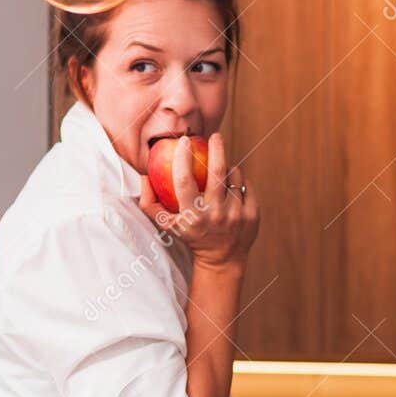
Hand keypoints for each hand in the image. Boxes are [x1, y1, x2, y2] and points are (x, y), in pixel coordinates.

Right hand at [137, 132, 258, 271]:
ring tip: (222, 170)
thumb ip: (150, 202)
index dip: (182, 158)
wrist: (222, 260)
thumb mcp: (166, 225)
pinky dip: (238, 180)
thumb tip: (144, 176)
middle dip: (216, 147)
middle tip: (214, 136)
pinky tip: (233, 183)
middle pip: (217, 172)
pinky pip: (245, 185)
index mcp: (192, 217)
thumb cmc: (191, 236)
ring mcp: (236, 215)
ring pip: (234, 175)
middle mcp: (215, 215)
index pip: (184, 181)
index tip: (183, 141)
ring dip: (228, 166)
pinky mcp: (252, 215)